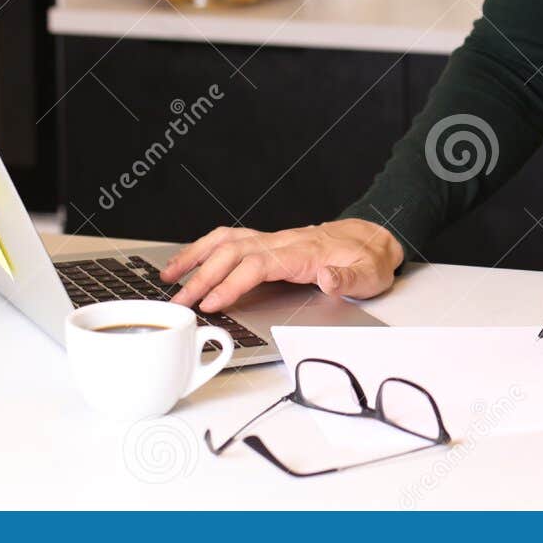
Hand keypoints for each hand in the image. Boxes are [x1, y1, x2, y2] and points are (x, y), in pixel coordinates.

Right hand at [159, 219, 404, 312]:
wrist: (373, 239)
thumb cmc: (368, 259)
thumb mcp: (369, 275)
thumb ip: (348, 279)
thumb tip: (327, 279)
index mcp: (303, 252)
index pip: (258, 264)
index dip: (232, 283)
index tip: (211, 303)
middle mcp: (283, 241)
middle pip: (234, 252)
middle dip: (203, 277)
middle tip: (179, 303)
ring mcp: (274, 239)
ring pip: (226, 241)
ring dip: (195, 257)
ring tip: (169, 277)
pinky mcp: (269, 242)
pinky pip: (231, 239)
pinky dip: (205, 248)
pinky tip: (188, 262)